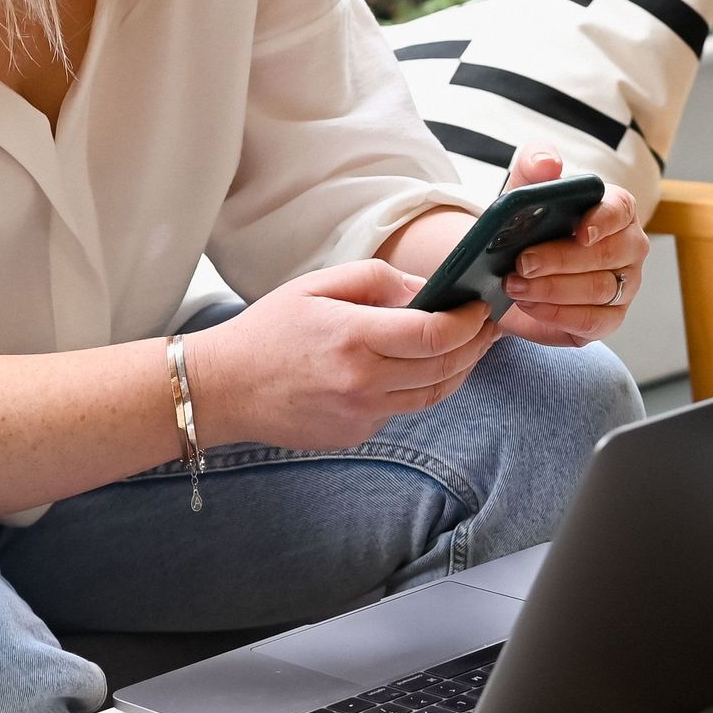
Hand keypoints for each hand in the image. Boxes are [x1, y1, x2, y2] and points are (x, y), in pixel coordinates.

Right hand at [179, 260, 493, 451]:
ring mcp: (360, 414)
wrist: (224, 388)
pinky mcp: (356, 432)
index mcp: (354, 338)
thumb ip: (377, 280)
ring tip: (467, 346)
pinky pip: (403, 409)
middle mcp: (362, 382)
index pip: (434, 335)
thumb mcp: (318, 286)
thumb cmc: (268, 331)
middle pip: (445, 368)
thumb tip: (426, 290)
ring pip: (433, 395)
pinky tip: (416, 368)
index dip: (469, 322)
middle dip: (476, 345)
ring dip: (458, 370)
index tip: (481, 307)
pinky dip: (419, 388)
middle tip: (488, 325)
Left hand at [498, 148, 650, 348]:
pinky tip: (530, 305)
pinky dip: (558, 315)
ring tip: (515, 285)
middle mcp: (628, 247)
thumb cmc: (529, 225)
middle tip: (522, 262)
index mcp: (616, 209)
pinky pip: (593, 322)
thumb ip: (533, 165)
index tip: (579, 231)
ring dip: (552, 289)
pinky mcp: (610, 318)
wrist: (513, 269)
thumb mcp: (523, 189)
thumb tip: (548, 163)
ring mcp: (624, 285)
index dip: (602, 220)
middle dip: (561, 260)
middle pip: (607, 255)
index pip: (620, 209)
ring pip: (598, 290)